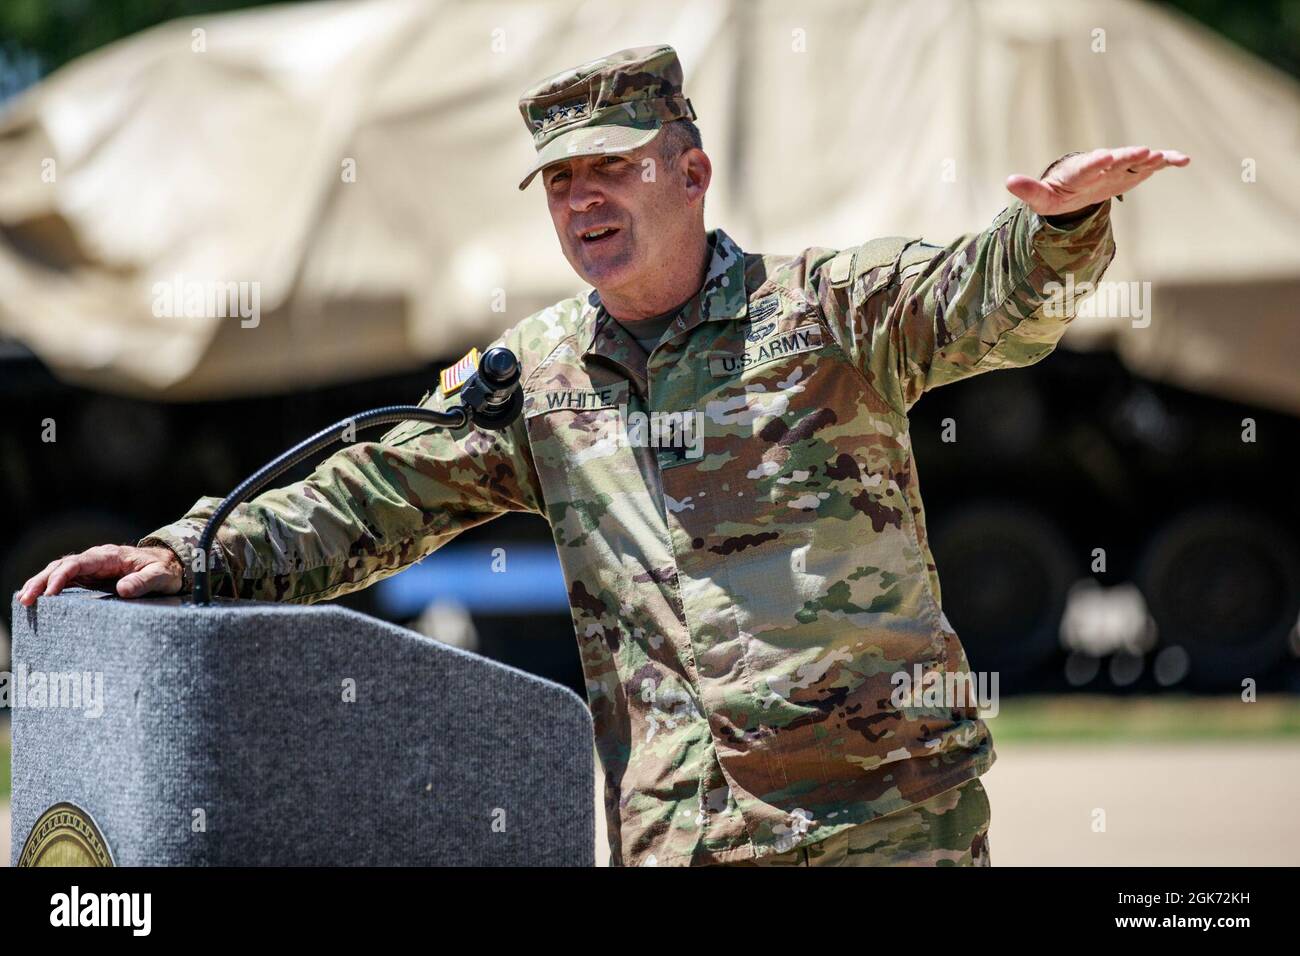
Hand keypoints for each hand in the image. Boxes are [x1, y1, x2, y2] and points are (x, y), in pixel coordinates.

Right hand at [17, 544, 183, 606]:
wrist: (169, 565)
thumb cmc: (164, 570)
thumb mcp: (159, 577)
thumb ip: (143, 582)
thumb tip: (123, 589)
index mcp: (109, 556)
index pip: (78, 563)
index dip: (62, 576)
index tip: (50, 593)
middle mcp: (95, 559)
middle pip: (61, 566)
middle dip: (41, 581)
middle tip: (27, 599)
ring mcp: (91, 569)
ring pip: (58, 572)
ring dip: (40, 584)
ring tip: (24, 600)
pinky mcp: (90, 578)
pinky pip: (65, 582)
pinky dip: (49, 588)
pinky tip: (36, 600)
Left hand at [1005, 146, 1189, 216]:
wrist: (1076, 187)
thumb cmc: (1058, 192)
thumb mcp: (1041, 197)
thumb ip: (1029, 190)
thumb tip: (1007, 181)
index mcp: (1079, 171)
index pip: (1086, 167)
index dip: (1094, 163)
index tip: (1103, 157)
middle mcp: (1101, 165)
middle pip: (1114, 160)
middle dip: (1125, 156)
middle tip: (1141, 150)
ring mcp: (1120, 167)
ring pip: (1136, 160)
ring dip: (1149, 158)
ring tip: (1162, 156)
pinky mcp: (1134, 170)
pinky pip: (1152, 165)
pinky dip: (1167, 161)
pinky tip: (1185, 160)